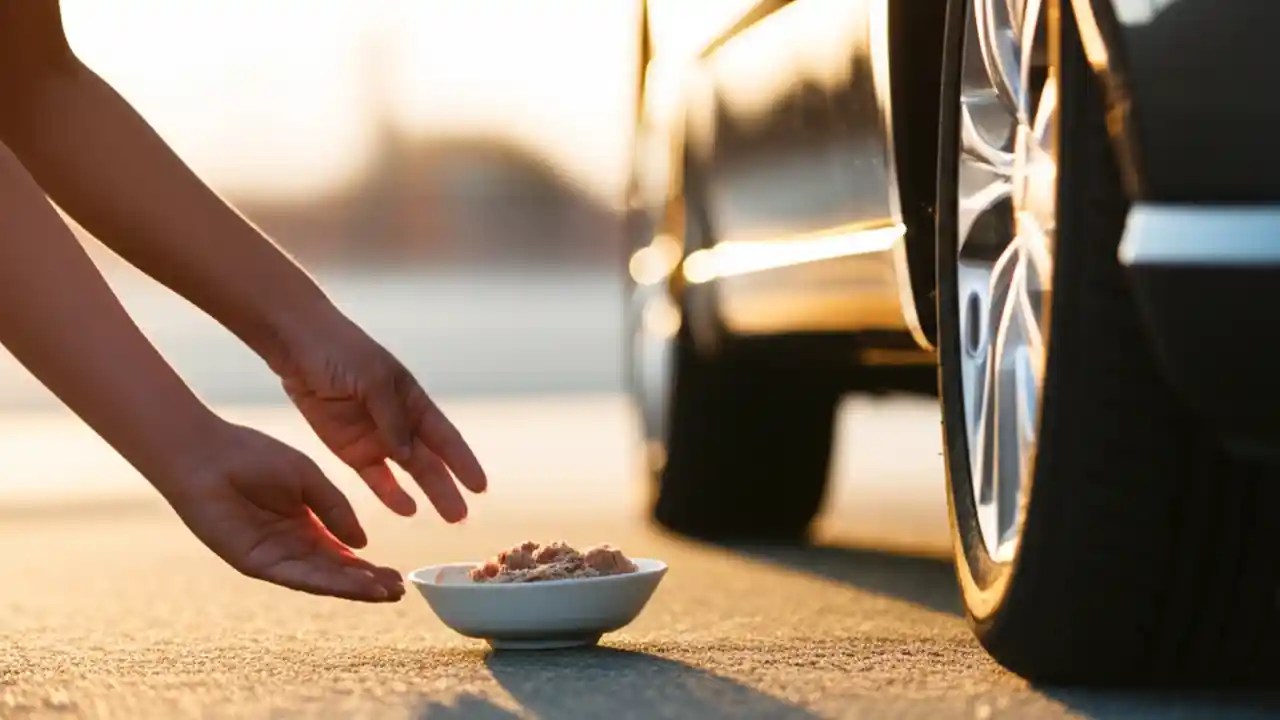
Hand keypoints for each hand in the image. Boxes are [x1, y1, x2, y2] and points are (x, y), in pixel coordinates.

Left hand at [160, 422, 403, 601]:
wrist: (208, 453)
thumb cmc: (252, 457)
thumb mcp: (309, 479)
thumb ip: (335, 509)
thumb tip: (363, 543)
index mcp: (303, 524)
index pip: (341, 553)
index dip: (368, 565)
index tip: (397, 574)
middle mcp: (290, 546)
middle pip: (335, 572)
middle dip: (367, 582)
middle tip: (399, 591)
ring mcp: (272, 556)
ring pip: (320, 579)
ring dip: (353, 588)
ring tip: (386, 593)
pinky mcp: (254, 562)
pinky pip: (296, 576)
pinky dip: (327, 582)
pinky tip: (353, 585)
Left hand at [267, 310, 486, 522]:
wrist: (298, 345)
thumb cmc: (341, 352)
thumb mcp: (372, 378)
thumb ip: (391, 417)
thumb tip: (408, 456)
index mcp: (412, 400)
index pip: (445, 437)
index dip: (463, 461)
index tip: (480, 486)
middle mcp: (399, 422)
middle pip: (429, 461)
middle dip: (447, 487)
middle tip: (462, 516)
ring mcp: (375, 437)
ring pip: (408, 473)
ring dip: (426, 494)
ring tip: (447, 517)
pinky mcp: (350, 448)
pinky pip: (375, 476)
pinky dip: (390, 493)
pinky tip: (406, 509)